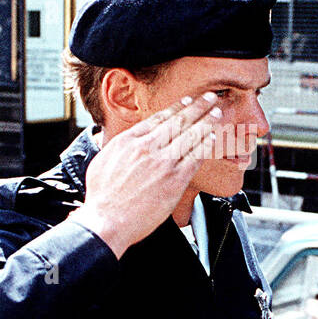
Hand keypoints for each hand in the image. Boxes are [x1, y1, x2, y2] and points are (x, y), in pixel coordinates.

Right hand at [68, 93, 222, 257]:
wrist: (107, 220)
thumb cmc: (101, 198)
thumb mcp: (102, 162)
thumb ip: (119, 148)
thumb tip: (127, 141)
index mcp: (129, 141)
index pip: (158, 118)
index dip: (176, 107)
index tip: (187, 100)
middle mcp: (147, 147)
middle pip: (178, 121)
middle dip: (197, 106)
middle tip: (210, 97)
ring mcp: (163, 162)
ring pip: (190, 135)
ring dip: (205, 121)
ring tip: (216, 112)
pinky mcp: (175, 179)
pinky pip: (195, 157)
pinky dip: (205, 145)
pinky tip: (212, 137)